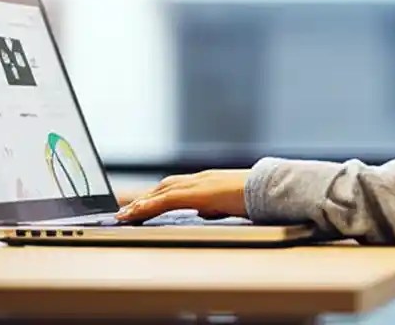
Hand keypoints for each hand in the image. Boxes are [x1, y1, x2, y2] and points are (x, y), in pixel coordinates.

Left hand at [115, 169, 249, 221]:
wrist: (270, 189)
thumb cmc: (258, 196)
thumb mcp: (233, 203)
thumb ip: (217, 205)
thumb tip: (206, 212)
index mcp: (209, 180)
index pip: (177, 185)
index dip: (158, 194)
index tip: (143, 203)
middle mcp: (200, 178)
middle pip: (164, 186)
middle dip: (144, 197)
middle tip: (126, 210)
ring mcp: (199, 183)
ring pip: (161, 191)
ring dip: (141, 203)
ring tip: (124, 215)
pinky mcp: (197, 193)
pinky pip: (166, 199)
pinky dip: (148, 206)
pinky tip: (136, 213)